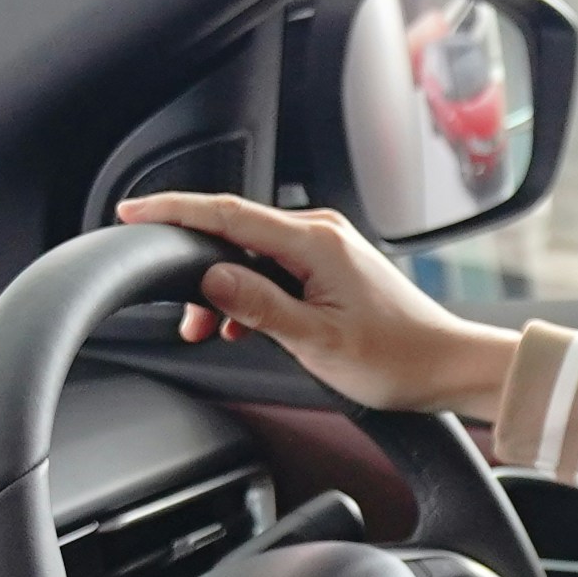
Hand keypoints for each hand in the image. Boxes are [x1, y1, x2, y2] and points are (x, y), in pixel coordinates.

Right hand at [117, 189, 517, 417]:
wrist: (445, 365)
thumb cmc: (395, 357)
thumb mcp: (317, 340)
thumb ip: (258, 307)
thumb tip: (210, 279)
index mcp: (316, 242)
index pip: (227, 214)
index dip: (174, 211)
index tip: (133, 212)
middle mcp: (319, 233)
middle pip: (232, 233)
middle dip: (196, 270)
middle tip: (181, 318)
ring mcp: (323, 247)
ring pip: (248, 255)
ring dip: (223, 291)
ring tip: (211, 334)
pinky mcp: (325, 265)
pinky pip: (269, 268)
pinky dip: (247, 295)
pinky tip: (240, 328)